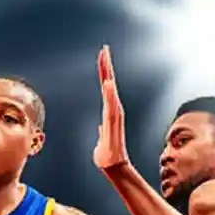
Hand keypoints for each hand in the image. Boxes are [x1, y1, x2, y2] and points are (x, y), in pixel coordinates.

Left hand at [93, 44, 129, 170]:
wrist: (112, 165)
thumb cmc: (106, 154)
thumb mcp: (101, 138)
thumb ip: (102, 130)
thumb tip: (99, 128)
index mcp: (108, 110)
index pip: (106, 87)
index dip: (104, 71)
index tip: (102, 56)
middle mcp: (113, 110)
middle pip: (109, 84)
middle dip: (106, 66)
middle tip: (104, 49)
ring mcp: (114, 115)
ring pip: (110, 91)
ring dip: (108, 75)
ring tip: (106, 59)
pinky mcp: (114, 123)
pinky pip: (111, 105)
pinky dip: (110, 94)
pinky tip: (108, 83)